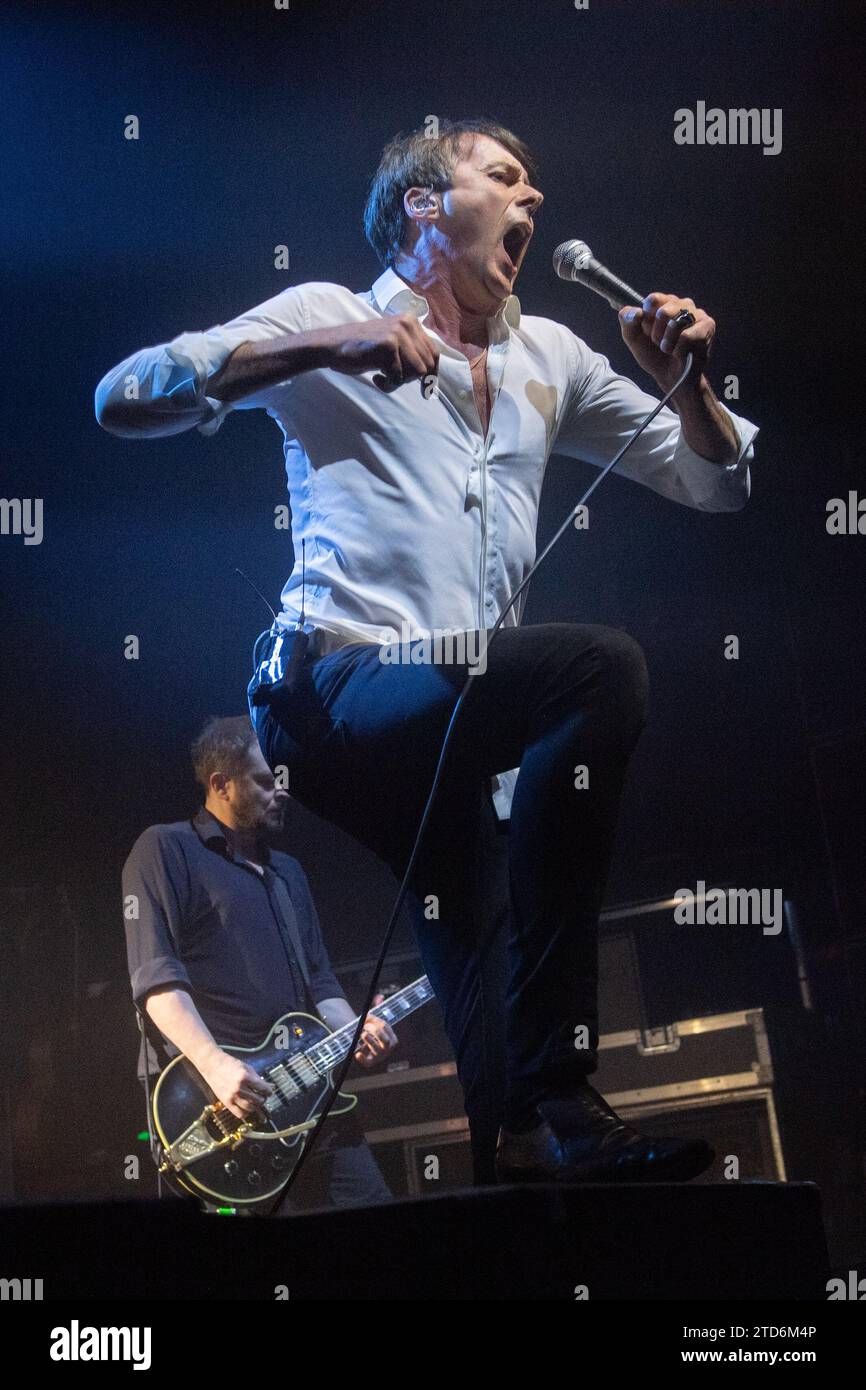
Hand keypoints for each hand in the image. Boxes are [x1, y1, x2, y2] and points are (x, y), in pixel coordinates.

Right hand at [201, 1050, 272, 1120]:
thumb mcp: (247, 1068)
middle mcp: (239, 1088)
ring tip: (255, 1102)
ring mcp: (232, 1096)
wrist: (213, 1065)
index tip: (269, 1092)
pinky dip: (246, 1113)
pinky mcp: (226, 1102)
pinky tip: (247, 1108)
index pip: (263, 1089)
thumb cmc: (230, 1064)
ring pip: (250, 1108)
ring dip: (255, 1106)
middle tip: (262, 1097)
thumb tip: (269, 1086)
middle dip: (263, 1099)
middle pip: (258, 1100)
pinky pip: (239, 1113)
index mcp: (245, 1077)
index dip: (268, 1091)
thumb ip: (257, 1078)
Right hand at [315, 315, 438, 392]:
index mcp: (411, 321)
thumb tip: (432, 374)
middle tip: (392, 377)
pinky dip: (387, 385)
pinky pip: (398, 378)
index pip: (434, 353)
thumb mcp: (393, 344)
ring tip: (383, 376)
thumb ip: (412, 351)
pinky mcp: (387, 346)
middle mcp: (407, 324)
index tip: (427, 390)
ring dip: (399, 382)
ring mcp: (397, 334)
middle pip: (426, 365)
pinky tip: (376, 377)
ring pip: (416, 372)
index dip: (432, 374)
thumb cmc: (363, 349)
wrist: (333, 346)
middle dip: (411, 378)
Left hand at [353, 994, 397, 1067]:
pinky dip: (362, 1058)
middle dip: (373, 1031)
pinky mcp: (370, 1063)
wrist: (360, 1044)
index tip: (367, 1018)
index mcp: (392, 1038)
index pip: (385, 1027)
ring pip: (377, 1049)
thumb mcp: (373, 1020)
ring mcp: (379, 1057)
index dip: (375, 1021)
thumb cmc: (369, 1031)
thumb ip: (376, 1008)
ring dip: (369, 1040)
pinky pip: (367, 1062)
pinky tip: (357, 1052)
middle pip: (384, 1039)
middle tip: (364, 1027)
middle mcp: (387, 1049)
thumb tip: (380, 996)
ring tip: (362, 1034)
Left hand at [619, 293, 715, 392]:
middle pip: (663, 312)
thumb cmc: (654, 355)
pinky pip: (687, 336)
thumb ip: (627, 320)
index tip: (648, 331)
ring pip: (675, 323)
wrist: (670, 377)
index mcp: (665, 302)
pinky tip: (681, 353)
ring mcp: (697, 313)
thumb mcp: (633, 337)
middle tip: (660, 343)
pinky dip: (679, 350)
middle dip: (657, 334)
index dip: (647, 320)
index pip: (653, 300)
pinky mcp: (708, 325)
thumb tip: (637, 312)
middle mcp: (682, 304)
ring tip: (670, 349)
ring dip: (667, 343)